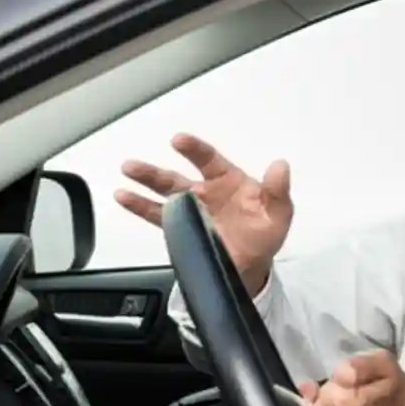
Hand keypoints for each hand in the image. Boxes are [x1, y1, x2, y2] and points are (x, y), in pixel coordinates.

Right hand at [115, 133, 291, 292]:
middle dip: (155, 172)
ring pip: (163, 193)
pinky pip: (158, 217)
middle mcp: (205, 191)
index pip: (209, 160)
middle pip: (177, 177)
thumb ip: (277, 190)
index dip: (195, 149)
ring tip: (126, 172)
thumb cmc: (266, 233)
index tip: (178, 141)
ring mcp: (191, 210)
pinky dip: (140, 207)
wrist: (253, 265)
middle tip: (134, 165)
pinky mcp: (182, 230)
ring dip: (144, 183)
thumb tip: (280, 166)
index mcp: (228, 181)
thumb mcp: (279, 212)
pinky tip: (124, 197)